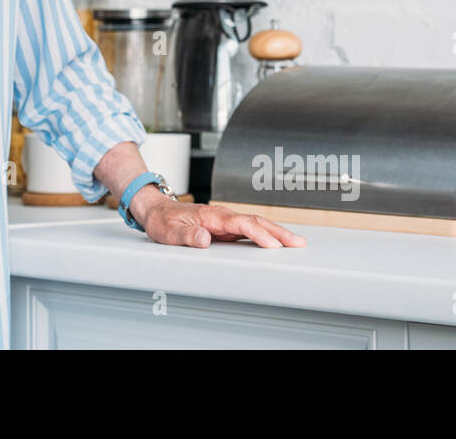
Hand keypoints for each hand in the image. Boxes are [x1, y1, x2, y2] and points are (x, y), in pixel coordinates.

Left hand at [138, 194, 306, 248]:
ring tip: (296, 243)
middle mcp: (221, 215)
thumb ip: (186, 235)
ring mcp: (224, 220)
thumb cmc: (162, 220)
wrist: (156, 209)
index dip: (259, 234)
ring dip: (276, 232)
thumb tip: (204, 238)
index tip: (274, 245)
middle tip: (298, 243)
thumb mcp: (168, 231)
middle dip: (278, 232)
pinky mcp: (224, 226)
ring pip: (255, 224)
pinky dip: (265, 234)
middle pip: (255, 221)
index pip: (241, 223)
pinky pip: (249, 229)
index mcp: (211, 216)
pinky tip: (276, 242)